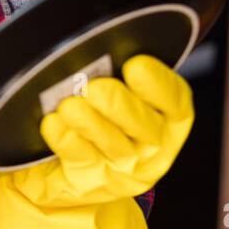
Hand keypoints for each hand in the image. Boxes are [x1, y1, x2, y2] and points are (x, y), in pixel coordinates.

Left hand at [11, 53, 193, 207]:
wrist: (60, 171)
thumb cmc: (91, 119)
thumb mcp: (109, 96)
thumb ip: (112, 72)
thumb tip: (96, 45)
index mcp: (166, 119)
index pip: (176, 102)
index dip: (159, 85)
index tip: (136, 66)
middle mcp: (151, 147)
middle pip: (146, 127)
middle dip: (121, 105)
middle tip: (96, 88)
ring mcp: (122, 170)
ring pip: (114, 146)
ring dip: (91, 123)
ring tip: (70, 105)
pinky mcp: (90, 184)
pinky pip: (80, 160)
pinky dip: (66, 139)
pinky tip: (53, 123)